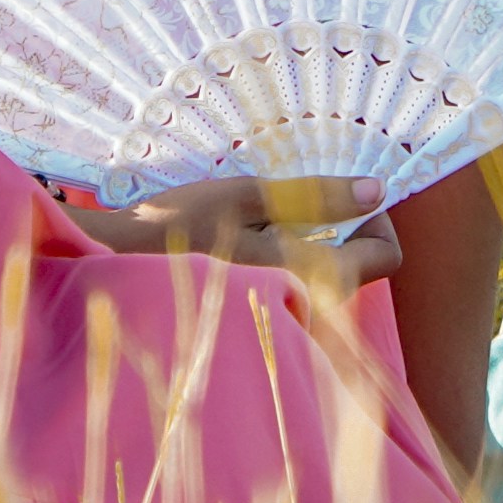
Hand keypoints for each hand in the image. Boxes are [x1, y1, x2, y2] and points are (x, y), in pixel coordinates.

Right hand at [96, 175, 403, 289]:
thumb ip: (316, 195)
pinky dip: (288, 254)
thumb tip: (374, 190)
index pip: (386, 254)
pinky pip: (298, 281)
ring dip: (312, 238)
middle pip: (357, 262)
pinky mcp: (260, 311)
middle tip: (297, 192)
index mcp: (310, 274)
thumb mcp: (247, 196)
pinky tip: (249, 233)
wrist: (116, 268)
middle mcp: (305, 304)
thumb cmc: (178, 228)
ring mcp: (283, 312)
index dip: (375, 217)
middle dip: (341, 224)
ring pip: (327, 272)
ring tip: (267, 209)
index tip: (342, 191)